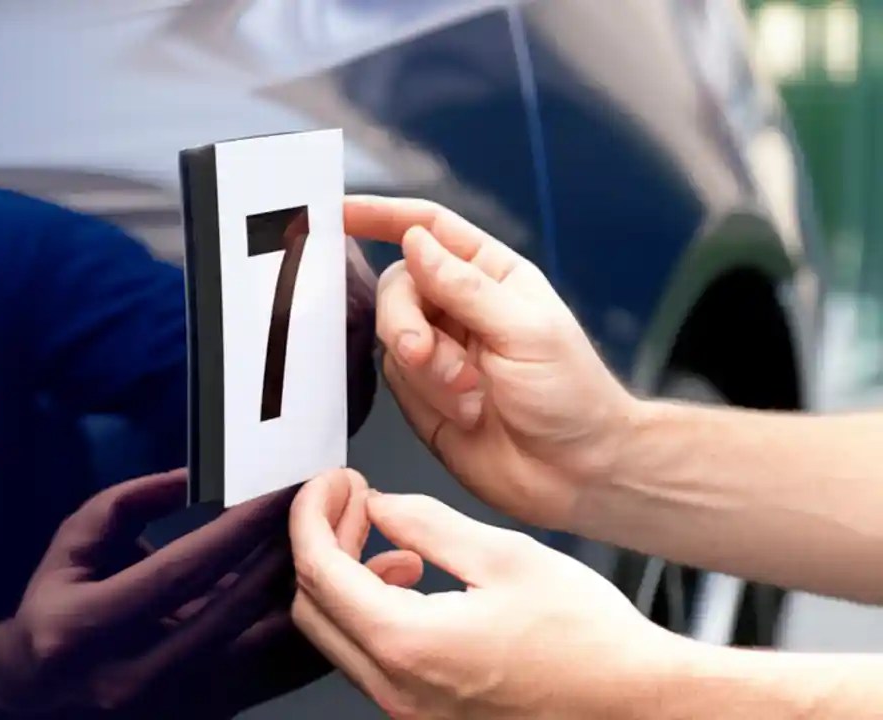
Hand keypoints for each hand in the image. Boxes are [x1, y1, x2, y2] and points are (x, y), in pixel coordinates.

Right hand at [6, 469, 419, 717]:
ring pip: (270, 653)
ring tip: (381, 563)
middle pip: (239, 608)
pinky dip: (318, 641)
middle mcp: (138, 672)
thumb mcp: (74, 542)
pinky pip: (277, 679)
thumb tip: (190, 478)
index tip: (289, 490)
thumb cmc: (56, 608)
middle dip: (297, 552)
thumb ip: (128, 503)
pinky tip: (359, 608)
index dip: (242, 526)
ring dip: (327, 602)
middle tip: (345, 510)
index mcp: (93, 624)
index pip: (186, 567)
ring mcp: (177, 701)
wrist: (40, 696)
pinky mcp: (208, 713)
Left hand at [291, 470, 684, 718]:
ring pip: (338, 634)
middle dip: (324, 542)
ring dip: (349, 578)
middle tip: (355, 503)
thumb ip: (428, 523)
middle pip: (312, 605)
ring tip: (393, 544)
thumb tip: (379, 506)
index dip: (314, 512)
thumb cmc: (590, 641)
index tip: (333, 483)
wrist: (636, 704)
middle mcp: (397, 687)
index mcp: (408, 642)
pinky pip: (371, 658)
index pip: (318, 569)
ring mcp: (409, 709)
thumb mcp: (505, 556)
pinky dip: (373, 612)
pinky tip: (416, 584)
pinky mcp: (427, 715)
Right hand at [347, 195, 636, 528]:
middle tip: (423, 353)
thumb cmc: (573, 396)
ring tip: (471, 396)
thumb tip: (413, 240)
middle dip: (404, 321)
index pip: (428, 229)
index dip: (382, 216)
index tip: (341, 211)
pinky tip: (465, 414)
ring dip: (426, 370)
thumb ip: (463, 285)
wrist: (576, 474)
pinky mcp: (422, 394)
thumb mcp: (525, 330)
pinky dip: (425, 397)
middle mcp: (460, 308)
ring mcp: (438, 351)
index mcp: (491, 275)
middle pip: (398, 286)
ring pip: (392, 337)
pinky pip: (394, 380)